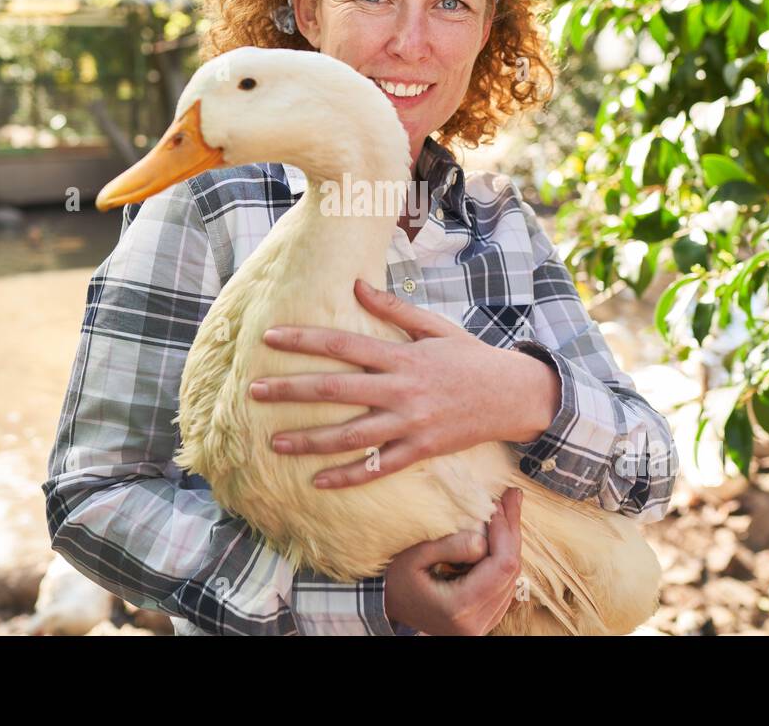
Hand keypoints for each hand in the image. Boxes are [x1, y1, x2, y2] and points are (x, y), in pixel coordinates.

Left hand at [249, 278, 559, 487]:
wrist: (514, 395)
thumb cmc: (471, 358)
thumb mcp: (436, 326)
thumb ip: (394, 308)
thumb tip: (356, 285)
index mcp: (402, 356)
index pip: (343, 345)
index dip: (304, 341)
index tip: (270, 338)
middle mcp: (402, 391)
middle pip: (336, 391)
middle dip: (292, 392)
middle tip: (254, 392)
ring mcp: (410, 424)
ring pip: (350, 436)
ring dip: (309, 441)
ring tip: (274, 442)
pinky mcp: (420, 451)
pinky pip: (377, 468)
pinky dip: (347, 477)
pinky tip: (317, 482)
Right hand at [384, 487, 523, 635]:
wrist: (387, 606)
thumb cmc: (396, 579)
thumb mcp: (414, 556)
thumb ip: (449, 546)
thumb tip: (483, 537)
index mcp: (460, 608)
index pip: (501, 566)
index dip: (505, 532)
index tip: (497, 504)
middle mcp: (476, 623)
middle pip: (511, 571)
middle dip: (511, 531)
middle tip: (512, 497)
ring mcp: (483, 626)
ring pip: (512, 578)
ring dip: (510, 543)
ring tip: (507, 511)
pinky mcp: (484, 621)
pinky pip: (505, 586)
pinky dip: (504, 558)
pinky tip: (500, 535)